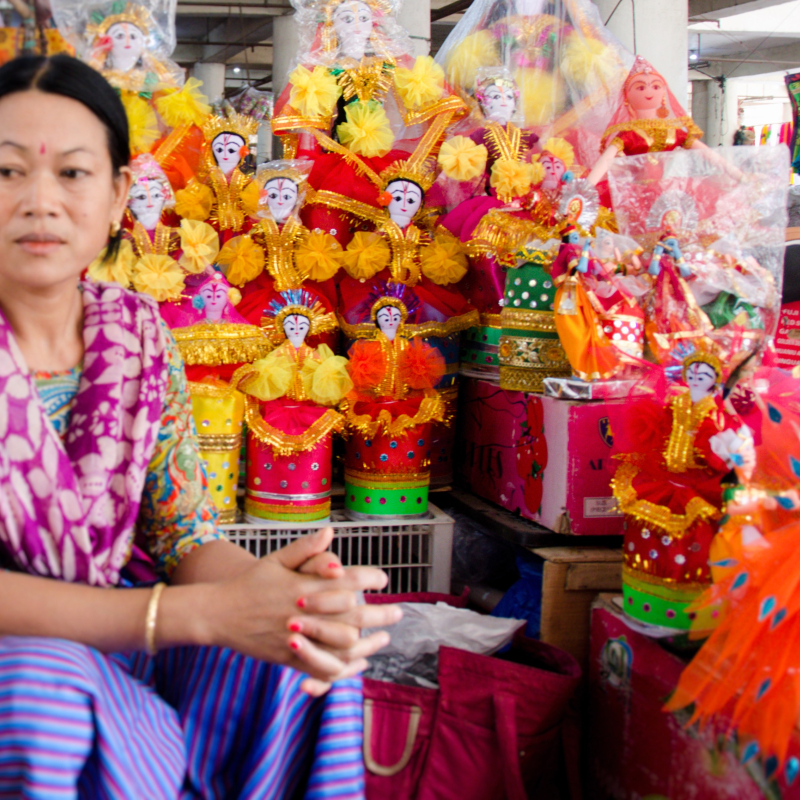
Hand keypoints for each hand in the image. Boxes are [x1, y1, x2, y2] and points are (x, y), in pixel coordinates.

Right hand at [202, 528, 401, 693]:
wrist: (219, 613)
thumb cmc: (251, 583)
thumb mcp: (276, 559)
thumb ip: (306, 549)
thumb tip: (330, 532)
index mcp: (303, 585)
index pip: (346, 580)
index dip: (369, 578)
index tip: (383, 579)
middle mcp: (304, 612)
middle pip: (351, 615)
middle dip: (379, 614)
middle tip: (398, 612)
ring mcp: (298, 637)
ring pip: (341, 645)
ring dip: (367, 643)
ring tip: (383, 638)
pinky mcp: (289, 658)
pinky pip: (321, 667)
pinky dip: (342, 667)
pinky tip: (357, 662)